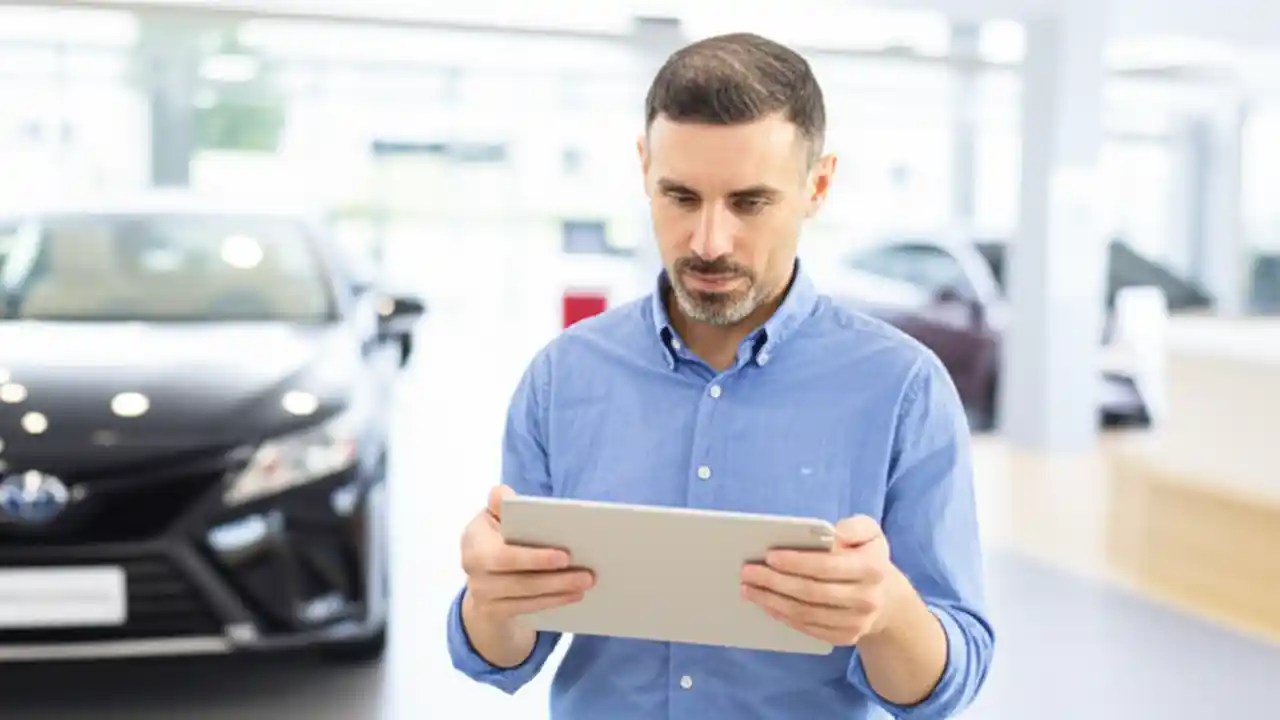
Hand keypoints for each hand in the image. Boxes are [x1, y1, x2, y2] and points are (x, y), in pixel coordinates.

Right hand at [460, 485, 595, 623]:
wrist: (481, 570)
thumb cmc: (495, 534)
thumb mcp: (494, 515)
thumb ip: (500, 504)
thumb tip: (503, 494)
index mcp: (474, 539)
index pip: (503, 555)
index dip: (535, 558)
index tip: (566, 556)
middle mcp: (472, 568)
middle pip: (518, 580)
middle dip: (556, 579)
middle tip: (588, 575)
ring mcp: (480, 593)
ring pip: (525, 596)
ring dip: (558, 591)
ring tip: (585, 583)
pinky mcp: (491, 610)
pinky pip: (525, 608)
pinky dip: (551, 601)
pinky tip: (573, 594)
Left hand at [740, 515, 902, 645]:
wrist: (886, 597)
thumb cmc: (868, 556)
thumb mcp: (870, 532)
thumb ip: (854, 526)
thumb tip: (833, 533)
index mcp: (872, 569)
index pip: (827, 567)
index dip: (796, 562)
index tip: (770, 556)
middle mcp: (866, 599)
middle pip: (811, 592)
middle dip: (775, 582)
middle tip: (747, 572)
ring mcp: (856, 622)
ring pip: (806, 613)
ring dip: (772, 601)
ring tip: (748, 588)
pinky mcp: (845, 637)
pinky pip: (808, 628)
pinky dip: (783, 616)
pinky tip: (765, 603)